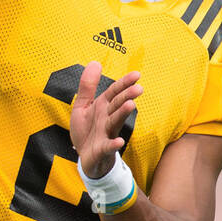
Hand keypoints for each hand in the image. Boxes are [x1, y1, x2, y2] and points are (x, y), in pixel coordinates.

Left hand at [71, 62, 141, 178]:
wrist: (86, 158)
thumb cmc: (87, 130)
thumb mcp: (82, 105)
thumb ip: (87, 86)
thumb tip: (95, 62)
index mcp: (102, 106)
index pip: (115, 92)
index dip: (124, 83)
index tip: (137, 74)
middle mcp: (107, 118)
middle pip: (117, 105)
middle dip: (127, 96)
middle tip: (138, 88)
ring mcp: (106, 134)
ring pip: (115, 122)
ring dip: (122, 114)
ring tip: (130, 105)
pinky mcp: (101, 149)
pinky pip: (108, 147)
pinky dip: (113, 145)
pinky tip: (119, 142)